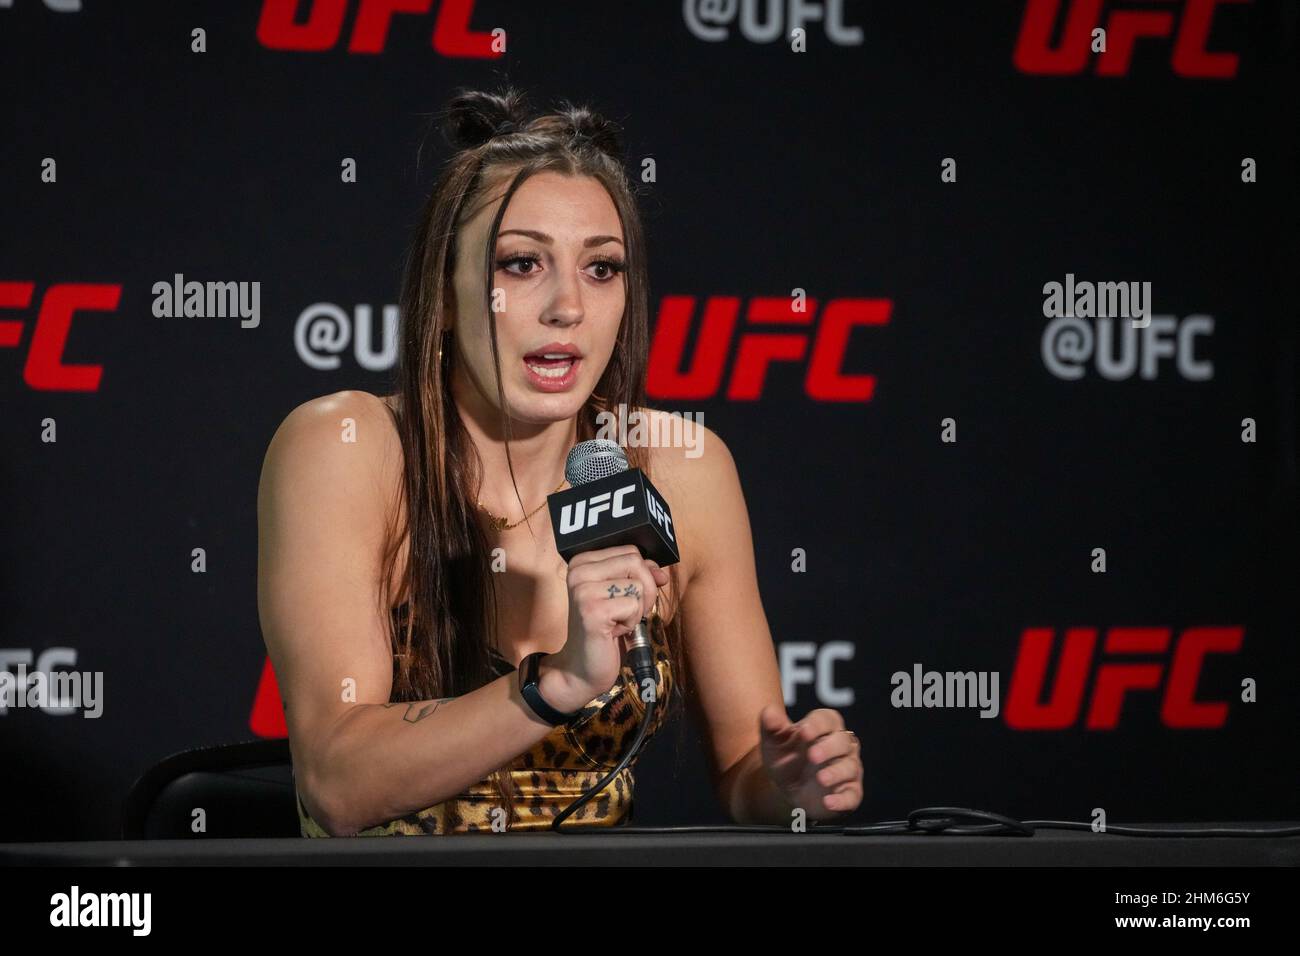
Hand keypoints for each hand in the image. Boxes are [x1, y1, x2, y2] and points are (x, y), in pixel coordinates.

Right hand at [544, 545, 667, 711]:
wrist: (581, 669)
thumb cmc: (605, 630)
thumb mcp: (623, 595)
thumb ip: (640, 576)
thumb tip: (662, 572)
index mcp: (582, 561)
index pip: (631, 551)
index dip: (642, 574)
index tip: (626, 595)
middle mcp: (578, 570)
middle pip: (636, 562)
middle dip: (644, 590)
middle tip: (625, 611)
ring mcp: (583, 590)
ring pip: (639, 584)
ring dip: (637, 609)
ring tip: (617, 622)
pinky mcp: (592, 610)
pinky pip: (634, 605)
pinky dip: (631, 623)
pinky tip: (613, 632)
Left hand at [758, 704, 862, 819]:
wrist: (786, 788)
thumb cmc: (785, 757)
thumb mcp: (773, 741)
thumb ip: (771, 725)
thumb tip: (769, 712)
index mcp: (825, 727)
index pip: (828, 719)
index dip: (817, 725)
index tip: (803, 732)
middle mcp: (841, 746)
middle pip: (842, 741)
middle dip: (828, 748)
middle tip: (812, 756)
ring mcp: (847, 769)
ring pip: (849, 767)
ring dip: (836, 773)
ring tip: (820, 778)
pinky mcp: (849, 793)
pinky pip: (851, 796)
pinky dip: (842, 800)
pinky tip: (828, 802)